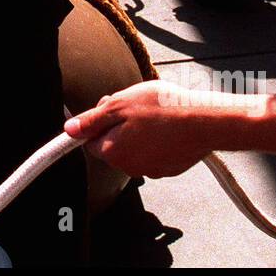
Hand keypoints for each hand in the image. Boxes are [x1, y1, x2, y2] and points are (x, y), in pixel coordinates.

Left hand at [64, 80, 210, 178]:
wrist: (206, 122)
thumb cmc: (164, 108)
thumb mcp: (120, 104)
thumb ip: (92, 120)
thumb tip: (69, 130)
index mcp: (112, 152)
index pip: (92, 140)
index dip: (101, 120)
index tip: (114, 107)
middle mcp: (129, 167)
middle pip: (114, 145)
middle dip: (121, 127)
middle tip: (137, 106)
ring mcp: (151, 170)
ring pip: (135, 149)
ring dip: (140, 133)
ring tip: (157, 114)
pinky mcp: (169, 169)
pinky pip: (155, 153)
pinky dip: (158, 141)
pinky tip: (169, 126)